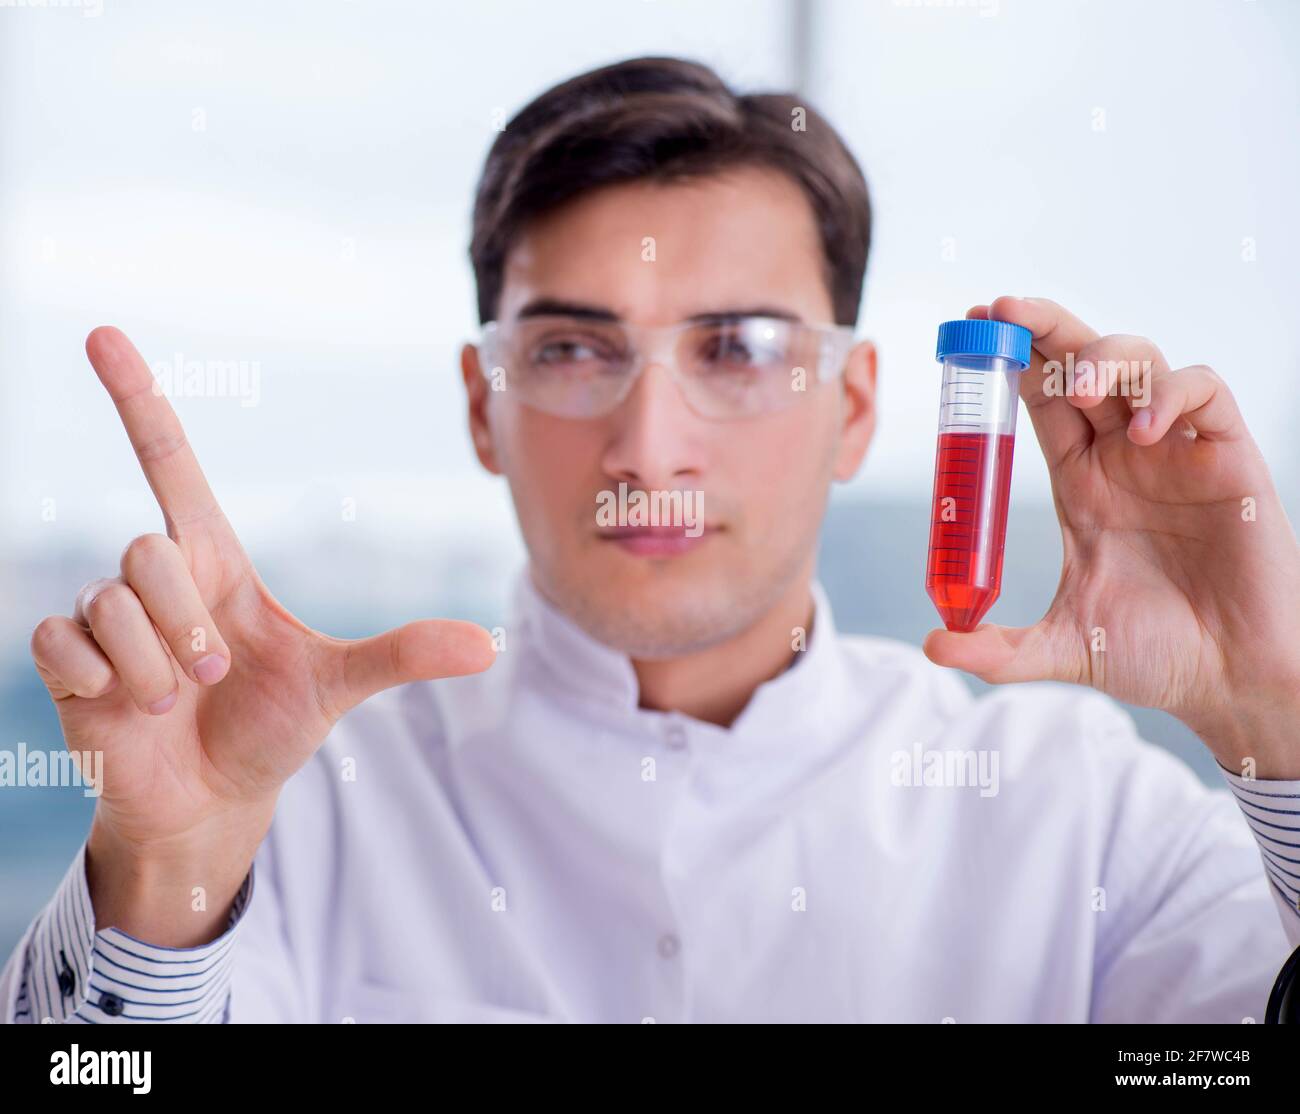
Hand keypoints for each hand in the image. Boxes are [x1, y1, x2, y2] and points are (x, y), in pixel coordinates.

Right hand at [31, 327, 495, 940]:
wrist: (214, 801)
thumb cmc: (270, 728)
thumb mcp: (338, 684)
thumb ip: (403, 654)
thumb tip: (489, 644)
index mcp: (214, 560)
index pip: (168, 461)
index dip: (137, 398)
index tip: (103, 333)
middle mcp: (155, 576)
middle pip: (146, 546)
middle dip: (186, 622)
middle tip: (215, 672)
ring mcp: (105, 617)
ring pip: (109, 599)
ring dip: (155, 664)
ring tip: (178, 700)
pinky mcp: (67, 661)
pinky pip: (60, 640)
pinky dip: (103, 681)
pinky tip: (126, 708)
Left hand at [922, 297, 1299, 776]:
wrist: (1229, 681)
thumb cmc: (1155, 656)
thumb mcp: (1062, 648)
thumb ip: (999, 650)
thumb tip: (933, 647)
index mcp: (1082, 480)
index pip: (1039, 396)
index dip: (1009, 358)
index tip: (969, 327)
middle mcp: (1124, 455)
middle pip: (1082, 360)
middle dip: (1044, 327)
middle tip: (1001, 310)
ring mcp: (1176, 451)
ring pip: (1141, 362)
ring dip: (1103, 357)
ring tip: (1073, 386)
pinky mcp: (1229, 459)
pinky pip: (1205, 393)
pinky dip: (1172, 394)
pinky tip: (1144, 430)